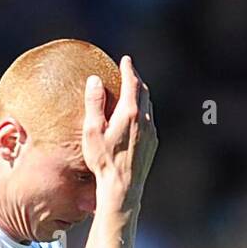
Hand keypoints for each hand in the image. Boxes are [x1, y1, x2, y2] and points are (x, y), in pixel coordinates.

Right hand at [82, 55, 156, 207]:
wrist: (122, 188)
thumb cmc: (103, 161)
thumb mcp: (93, 131)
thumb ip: (94, 104)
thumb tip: (95, 80)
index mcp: (130, 113)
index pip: (132, 82)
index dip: (128, 69)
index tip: (125, 59)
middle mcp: (145, 120)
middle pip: (144, 91)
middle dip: (137, 79)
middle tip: (129, 72)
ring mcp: (151, 132)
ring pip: (149, 106)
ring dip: (141, 95)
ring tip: (133, 91)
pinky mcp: (153, 144)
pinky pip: (150, 120)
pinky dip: (144, 111)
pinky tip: (137, 117)